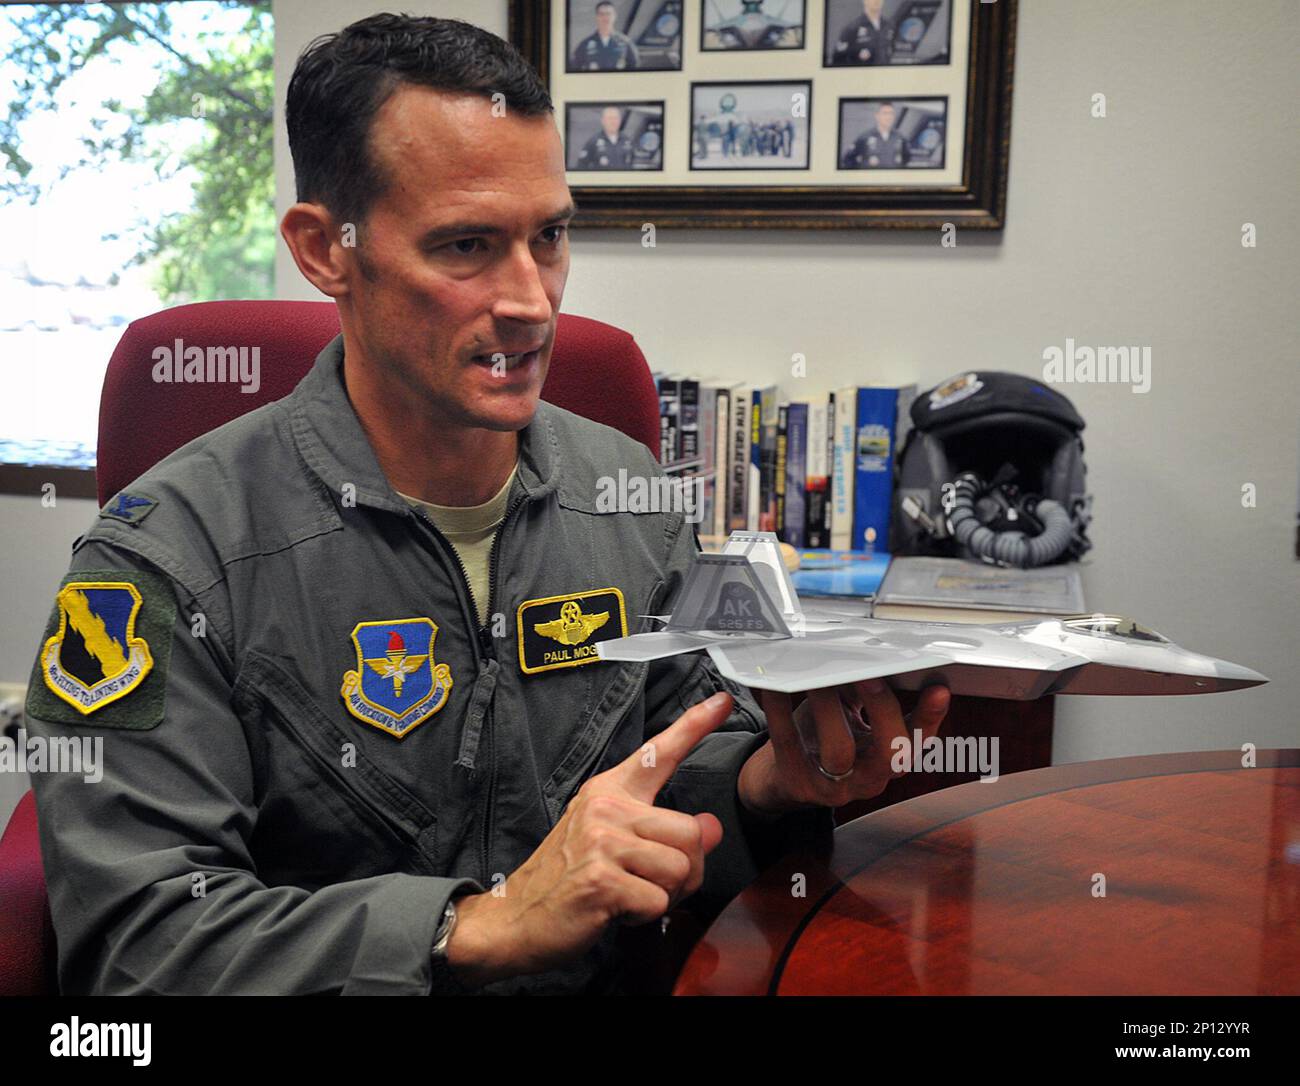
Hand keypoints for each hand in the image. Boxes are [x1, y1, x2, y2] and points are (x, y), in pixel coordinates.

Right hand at [447, 690, 734, 985]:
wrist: (514, 919)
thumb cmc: (565, 880)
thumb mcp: (613, 843)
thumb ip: (664, 830)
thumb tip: (712, 827)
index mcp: (609, 791)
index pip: (658, 752)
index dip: (695, 725)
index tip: (722, 701)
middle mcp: (606, 807)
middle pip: (692, 832)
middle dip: (685, 870)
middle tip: (649, 882)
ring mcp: (602, 841)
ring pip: (681, 868)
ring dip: (666, 895)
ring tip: (630, 895)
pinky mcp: (601, 880)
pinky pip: (658, 901)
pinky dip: (645, 917)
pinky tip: (616, 911)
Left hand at [738, 681, 949, 815]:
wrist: (784, 778)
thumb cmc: (823, 736)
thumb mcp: (849, 713)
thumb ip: (862, 689)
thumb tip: (869, 652)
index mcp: (889, 757)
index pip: (918, 739)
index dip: (931, 716)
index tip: (939, 687)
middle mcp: (870, 778)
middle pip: (892, 753)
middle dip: (883, 710)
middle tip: (870, 675)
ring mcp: (835, 787)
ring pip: (840, 751)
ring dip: (829, 709)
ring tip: (818, 678)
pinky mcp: (798, 784)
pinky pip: (789, 746)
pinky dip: (781, 713)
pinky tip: (775, 688)